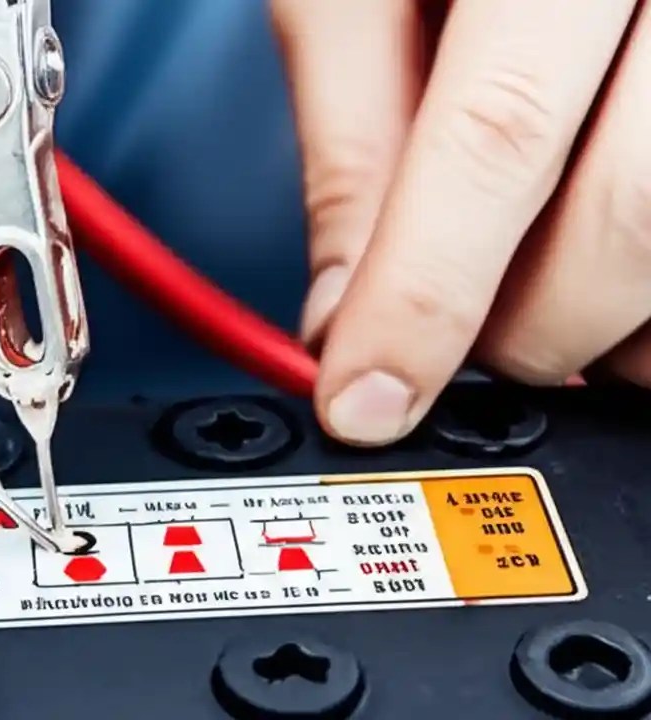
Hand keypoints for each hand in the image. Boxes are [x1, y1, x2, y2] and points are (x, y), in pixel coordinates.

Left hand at [271, 1, 650, 444]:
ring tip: (530, 296)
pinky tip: (605, 267)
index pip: (496, 140)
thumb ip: (354, 141)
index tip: (368, 396)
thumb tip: (344, 309)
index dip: (426, 296)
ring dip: (609, 324)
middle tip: (448, 344)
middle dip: (522, 331)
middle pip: (632, 215)